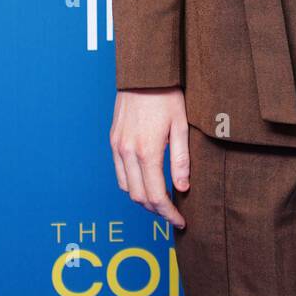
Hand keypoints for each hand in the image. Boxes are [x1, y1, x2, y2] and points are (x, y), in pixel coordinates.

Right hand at [110, 88, 189, 227]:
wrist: (143, 73)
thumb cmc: (167, 95)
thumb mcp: (181, 125)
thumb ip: (181, 159)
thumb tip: (182, 188)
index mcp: (147, 151)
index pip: (157, 196)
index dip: (168, 214)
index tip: (180, 222)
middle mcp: (128, 152)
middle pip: (140, 197)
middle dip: (157, 211)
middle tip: (173, 215)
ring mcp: (117, 147)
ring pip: (126, 188)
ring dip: (143, 200)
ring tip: (162, 202)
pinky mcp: (113, 141)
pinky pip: (119, 173)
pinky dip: (131, 185)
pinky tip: (146, 183)